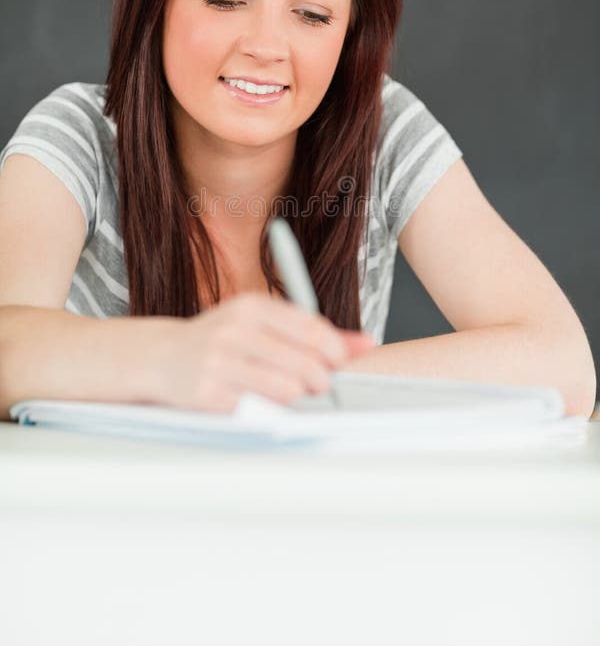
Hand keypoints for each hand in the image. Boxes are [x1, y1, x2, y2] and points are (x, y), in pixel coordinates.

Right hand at [155, 291, 374, 412]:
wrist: (161, 357)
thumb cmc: (222, 341)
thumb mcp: (263, 325)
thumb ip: (313, 334)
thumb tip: (366, 344)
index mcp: (252, 307)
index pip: (312, 330)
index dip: (335, 352)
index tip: (336, 364)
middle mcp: (235, 330)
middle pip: (305, 364)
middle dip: (319, 380)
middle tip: (313, 385)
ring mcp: (219, 362)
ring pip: (287, 390)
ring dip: (293, 397)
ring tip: (280, 391)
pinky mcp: (208, 394)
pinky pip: (259, 411)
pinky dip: (265, 410)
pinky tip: (255, 400)